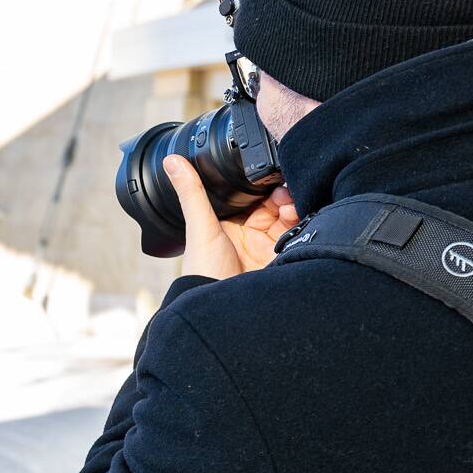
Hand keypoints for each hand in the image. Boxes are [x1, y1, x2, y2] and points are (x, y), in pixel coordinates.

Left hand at [164, 155, 299, 281]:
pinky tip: (297, 217)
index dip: (259, 183)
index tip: (266, 173)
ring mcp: (267, 244)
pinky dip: (300, 222)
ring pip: (286, 215)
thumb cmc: (205, 274)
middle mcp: (249, 232)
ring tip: (288, 206)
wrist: (224, 311)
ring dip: (290, 205)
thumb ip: (191, 194)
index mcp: (227, 223)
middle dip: (279, 193)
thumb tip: (171, 161)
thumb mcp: (200, 229)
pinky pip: (298, 233)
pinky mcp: (284, 256)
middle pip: (271, 203)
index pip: (248, 195)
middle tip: (281, 192)